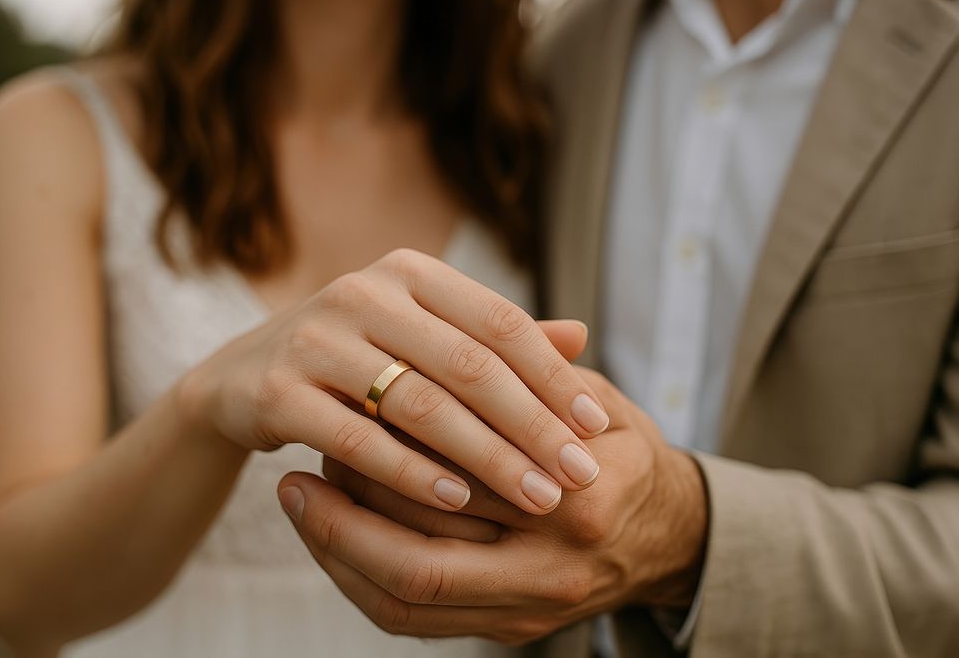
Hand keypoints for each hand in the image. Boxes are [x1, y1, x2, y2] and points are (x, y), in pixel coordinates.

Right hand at [180, 249, 609, 514]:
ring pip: (419, 403)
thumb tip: (582, 337)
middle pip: (469, 364)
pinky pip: (357, 439)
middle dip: (532, 424)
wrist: (242, 378)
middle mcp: (364, 293)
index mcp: (410, 272)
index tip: (594, 426)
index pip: (500, 322)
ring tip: (535, 496)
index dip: (553, 376)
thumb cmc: (356, 358)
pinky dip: (411, 472)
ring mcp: (316, 338)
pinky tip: (457, 502)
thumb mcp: (424, 335)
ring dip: (485, 456)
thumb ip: (494, 337)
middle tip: (578, 475)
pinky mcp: (278, 390)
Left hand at [277, 367, 707, 644]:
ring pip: (406, 594)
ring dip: (339, 548)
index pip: (463, 469)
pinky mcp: (509, 630)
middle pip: (422, 543)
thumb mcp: (595, 401)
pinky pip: (411, 621)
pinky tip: (326, 540)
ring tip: (298, 498)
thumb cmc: (623, 453)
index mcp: (581, 499)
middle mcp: (554, 567)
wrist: (669, 535)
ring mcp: (529, 609)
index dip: (394, 440)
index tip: (344, 405)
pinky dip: (359, 581)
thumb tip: (442, 339)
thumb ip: (529, 373)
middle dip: (351, 499)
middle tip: (306, 452)